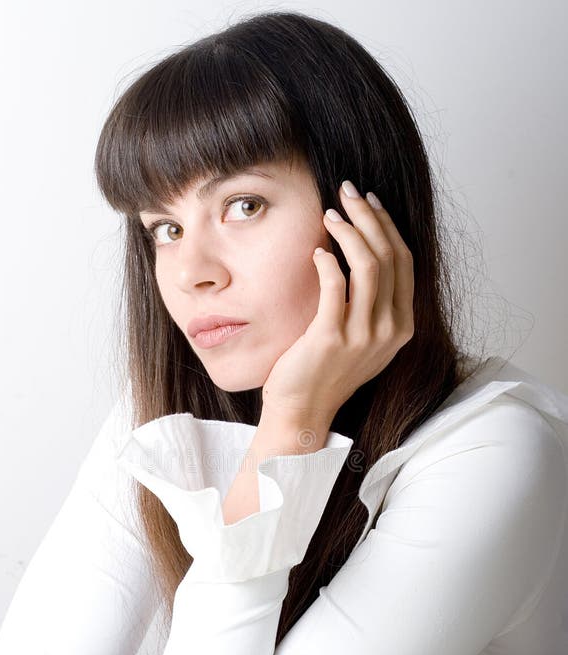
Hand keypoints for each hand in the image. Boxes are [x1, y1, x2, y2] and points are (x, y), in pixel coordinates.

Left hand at [261, 182, 414, 420]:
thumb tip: (363, 249)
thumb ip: (372, 302)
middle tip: (346, 192)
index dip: (388, 226)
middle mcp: (389, 330)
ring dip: (347, 230)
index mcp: (402, 327)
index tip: (370, 202)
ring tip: (329, 213)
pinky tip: (318, 251)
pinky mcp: (331, 338)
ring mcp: (363, 336)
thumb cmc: (326, 371)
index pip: (404, 262)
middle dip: (368, 216)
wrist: (302, 410)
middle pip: (388, 256)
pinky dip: (328, 261)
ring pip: (367, 264)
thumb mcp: (363, 337)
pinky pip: (335, 285)